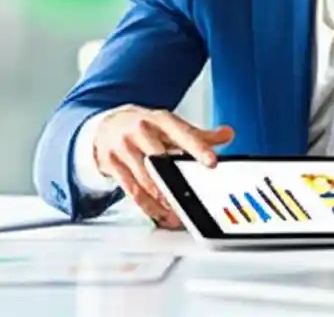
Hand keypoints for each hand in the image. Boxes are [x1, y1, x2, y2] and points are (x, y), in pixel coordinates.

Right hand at [92, 105, 234, 229]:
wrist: (106, 125)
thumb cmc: (143, 127)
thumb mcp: (169, 125)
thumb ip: (198, 134)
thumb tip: (227, 134)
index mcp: (160, 119)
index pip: (183, 133)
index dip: (198, 148)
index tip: (212, 162)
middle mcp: (140, 131)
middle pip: (159, 157)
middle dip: (173, 179)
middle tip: (189, 195)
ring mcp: (123, 148)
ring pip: (144, 179)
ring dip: (161, 199)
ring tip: (177, 212)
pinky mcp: (112, 165)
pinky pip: (131, 191)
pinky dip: (148, 206)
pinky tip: (160, 214)